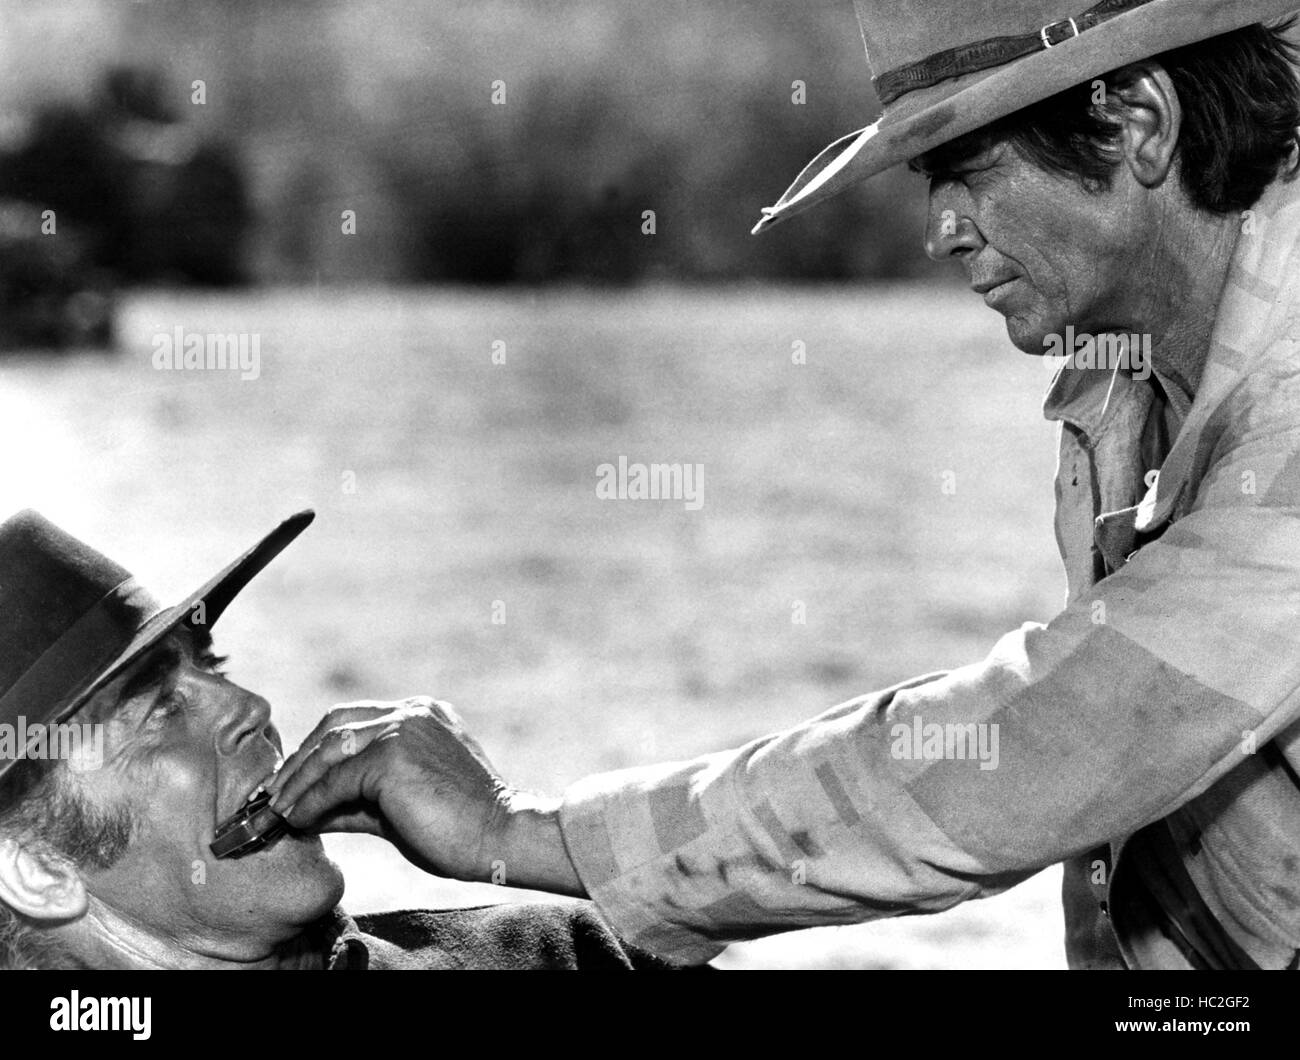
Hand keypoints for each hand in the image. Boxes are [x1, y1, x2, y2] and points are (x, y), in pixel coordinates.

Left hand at [265, 697, 513, 881]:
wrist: (500, 837)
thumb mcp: (399, 806)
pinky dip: (311, 800)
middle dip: (299, 762)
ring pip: (329, 750)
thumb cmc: (458, 829)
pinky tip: (298, 820)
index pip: (351, 721)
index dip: (316, 751)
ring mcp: (402, 728)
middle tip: (272, 797)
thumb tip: (308, 810)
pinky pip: (336, 779)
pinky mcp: (393, 755)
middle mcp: (410, 712)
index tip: (291, 782)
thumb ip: (357, 800)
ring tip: (277, 813)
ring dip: (297, 783)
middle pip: (333, 726)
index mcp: (420, 714)